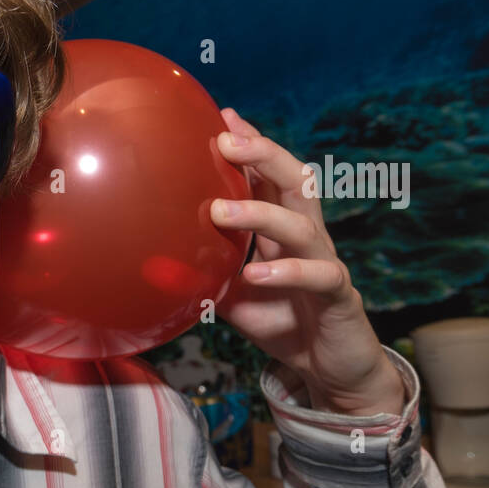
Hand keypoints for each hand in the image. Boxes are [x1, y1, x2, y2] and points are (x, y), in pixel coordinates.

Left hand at [209, 109, 405, 417]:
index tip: (223, 118)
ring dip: (260, 213)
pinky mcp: (338, 296)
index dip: (252, 147)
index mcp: (283, 231)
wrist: (329, 369)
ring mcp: (326, 263)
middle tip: (226, 141)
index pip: (270, 178)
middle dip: (263, 156)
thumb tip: (150, 264)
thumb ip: (201, 276)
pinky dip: (287, 272)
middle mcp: (308, 238)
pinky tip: (256, 272)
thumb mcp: (231, 297)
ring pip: (302, 225)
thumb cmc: (281, 322)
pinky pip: (318, 276)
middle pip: (294, 182)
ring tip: (220, 210)